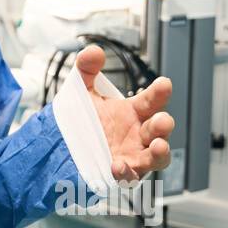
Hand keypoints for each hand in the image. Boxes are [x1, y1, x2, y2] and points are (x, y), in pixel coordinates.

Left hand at [75, 45, 174, 181]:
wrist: (62, 146)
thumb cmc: (83, 120)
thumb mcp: (82, 92)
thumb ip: (86, 69)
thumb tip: (94, 51)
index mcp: (133, 112)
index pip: (152, 100)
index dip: (159, 93)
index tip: (164, 84)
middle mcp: (138, 134)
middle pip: (159, 129)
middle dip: (164, 124)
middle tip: (162, 120)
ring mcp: (132, 155)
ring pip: (156, 157)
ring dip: (160, 152)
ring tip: (158, 146)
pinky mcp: (121, 174)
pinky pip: (130, 177)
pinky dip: (127, 172)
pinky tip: (118, 166)